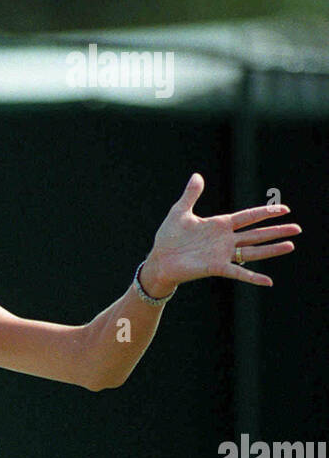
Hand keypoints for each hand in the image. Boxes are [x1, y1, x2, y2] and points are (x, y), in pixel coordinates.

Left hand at [142, 173, 300, 294]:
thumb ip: (191, 194)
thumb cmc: (168, 238)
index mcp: (219, 224)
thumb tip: (197, 176)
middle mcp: (225, 240)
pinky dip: (253, 277)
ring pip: (253, 250)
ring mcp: (222, 254)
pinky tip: (268, 281)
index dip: (266, 212)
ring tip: (290, 246)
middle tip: (297, 228)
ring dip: (272, 249)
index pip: (248, 216)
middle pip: (257, 233)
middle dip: (277, 231)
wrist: (159, 261)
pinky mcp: (216, 268)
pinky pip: (238, 272)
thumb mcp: (180, 212)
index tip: (284, 209)